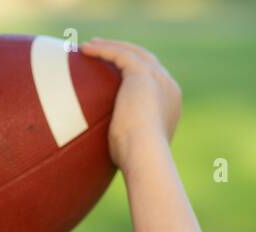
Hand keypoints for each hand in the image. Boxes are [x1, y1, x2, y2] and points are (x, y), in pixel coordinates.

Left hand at [79, 38, 181, 166]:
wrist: (147, 156)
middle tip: (103, 52)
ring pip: (133, 53)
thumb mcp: (131, 147)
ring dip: (111, 47)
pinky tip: (85, 49)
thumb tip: (107, 148)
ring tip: (90, 46)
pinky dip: (103, 49)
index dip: (135, 73)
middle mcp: (168, 86)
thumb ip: (124, 139)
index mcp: (170, 103)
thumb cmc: (135, 161)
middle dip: (125, 54)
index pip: (154, 80)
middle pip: (146, 61)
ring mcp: (157, 78)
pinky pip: (120, 54)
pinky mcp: (142, 74)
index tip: (116, 74)